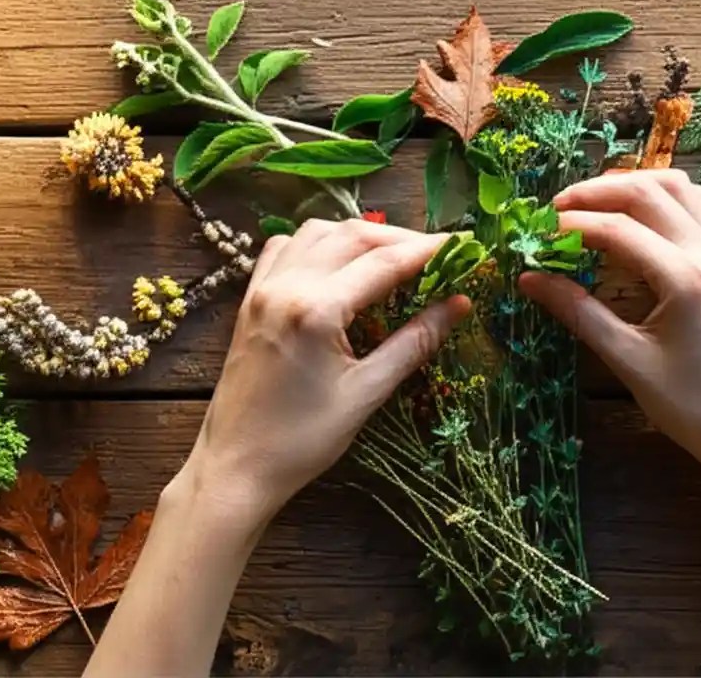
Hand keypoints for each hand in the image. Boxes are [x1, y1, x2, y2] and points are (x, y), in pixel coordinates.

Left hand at [174, 219, 469, 526]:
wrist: (235, 467)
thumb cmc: (302, 440)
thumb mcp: (367, 393)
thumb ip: (415, 342)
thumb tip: (459, 305)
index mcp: (316, 310)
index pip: (385, 261)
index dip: (430, 250)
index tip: (465, 245)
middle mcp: (286, 286)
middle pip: (353, 235)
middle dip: (400, 238)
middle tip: (439, 253)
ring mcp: (262, 289)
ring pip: (317, 232)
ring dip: (360, 235)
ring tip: (394, 255)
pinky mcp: (250, 300)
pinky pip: (285, 249)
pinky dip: (319, 243)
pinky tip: (339, 263)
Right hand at [520, 169, 700, 487]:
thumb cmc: (692, 408)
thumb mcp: (628, 361)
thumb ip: (579, 312)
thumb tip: (530, 279)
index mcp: (686, 279)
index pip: (617, 229)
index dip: (570, 225)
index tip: (534, 232)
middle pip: (648, 192)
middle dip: (596, 192)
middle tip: (555, 209)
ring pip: (680, 188)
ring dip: (634, 185)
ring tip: (594, 203)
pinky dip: (671, 196)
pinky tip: (646, 214)